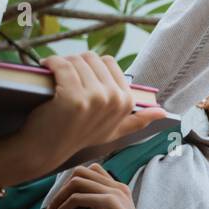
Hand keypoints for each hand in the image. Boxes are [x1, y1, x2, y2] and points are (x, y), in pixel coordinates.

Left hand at [13, 53, 169, 183]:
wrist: (47, 149)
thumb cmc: (78, 136)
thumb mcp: (114, 130)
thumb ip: (139, 120)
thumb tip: (163, 112)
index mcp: (126, 101)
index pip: (109, 63)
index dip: (90, 67)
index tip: (78, 76)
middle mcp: (114, 99)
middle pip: (92, 58)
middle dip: (76, 63)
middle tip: (64, 75)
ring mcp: (94, 98)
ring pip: (77, 60)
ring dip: (61, 63)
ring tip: (54, 74)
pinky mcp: (72, 97)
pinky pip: (62, 65)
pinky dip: (50, 63)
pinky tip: (45, 68)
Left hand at [45, 163, 162, 208]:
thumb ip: (94, 206)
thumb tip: (73, 203)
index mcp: (118, 189)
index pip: (91, 171)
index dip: (70, 182)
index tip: (60, 200)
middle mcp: (117, 186)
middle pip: (81, 171)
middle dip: (61, 187)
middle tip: (52, 206)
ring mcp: (114, 193)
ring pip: (76, 181)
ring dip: (58, 197)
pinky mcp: (108, 203)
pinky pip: (77, 198)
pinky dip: (63, 207)